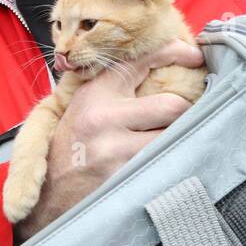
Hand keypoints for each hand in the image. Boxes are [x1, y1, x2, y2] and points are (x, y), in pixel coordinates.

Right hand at [14, 39, 204, 237]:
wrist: (50, 193)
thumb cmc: (73, 145)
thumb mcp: (85, 106)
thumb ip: (118, 86)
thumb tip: (167, 67)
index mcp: (96, 93)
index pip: (142, 60)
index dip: (175, 52)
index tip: (195, 56)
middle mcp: (105, 117)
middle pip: (173, 105)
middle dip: (187, 111)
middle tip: (188, 115)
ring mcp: (116, 150)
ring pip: (174, 137)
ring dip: (180, 139)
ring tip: (173, 141)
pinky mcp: (126, 177)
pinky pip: (166, 164)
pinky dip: (171, 162)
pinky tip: (163, 164)